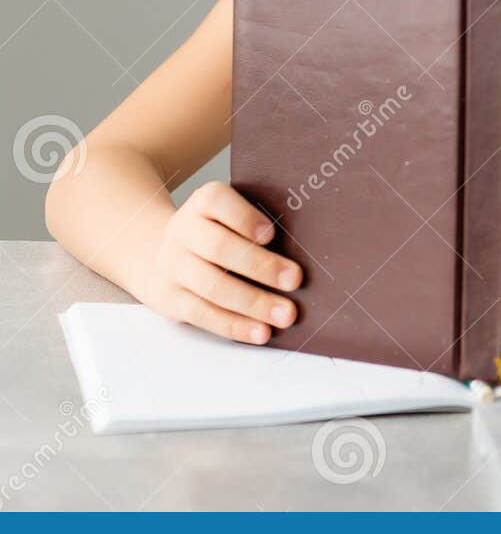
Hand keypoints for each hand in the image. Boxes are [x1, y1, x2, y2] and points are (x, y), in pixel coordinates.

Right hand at [139, 180, 300, 344]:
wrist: (158, 253)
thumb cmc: (218, 232)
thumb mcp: (230, 217)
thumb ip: (260, 222)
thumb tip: (309, 243)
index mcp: (202, 203)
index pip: (217, 201)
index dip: (243, 217)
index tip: (272, 234)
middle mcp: (183, 231)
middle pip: (219, 248)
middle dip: (260, 266)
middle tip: (295, 280)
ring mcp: (173, 266)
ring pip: (212, 286)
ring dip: (253, 303)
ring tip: (286, 315)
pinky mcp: (170, 299)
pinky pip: (203, 315)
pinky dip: (235, 325)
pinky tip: (261, 332)